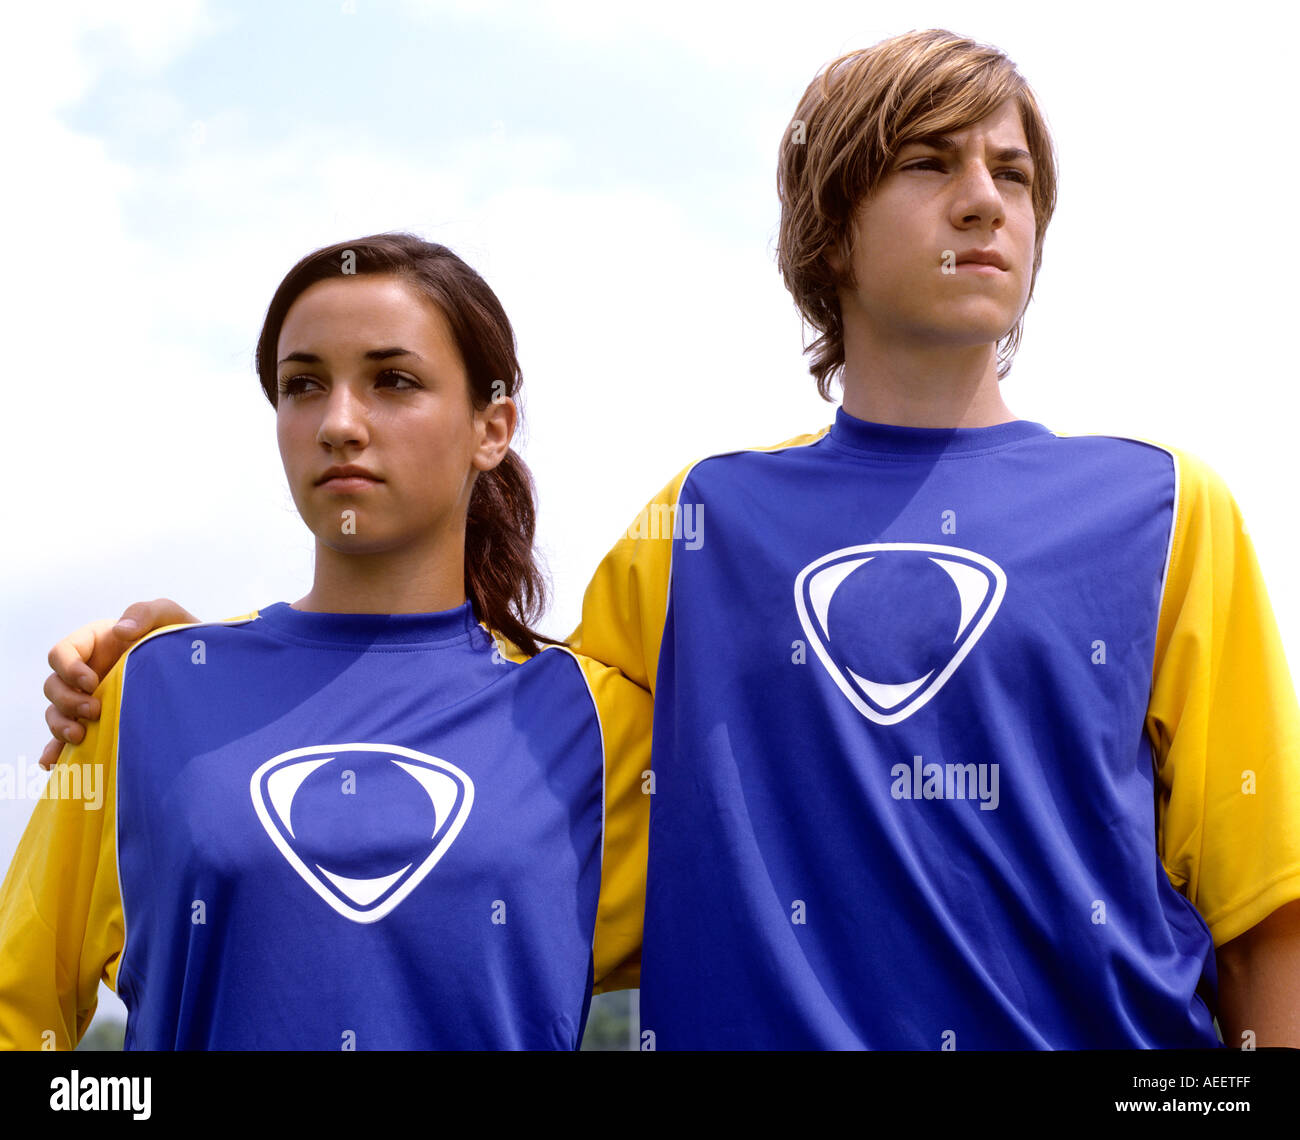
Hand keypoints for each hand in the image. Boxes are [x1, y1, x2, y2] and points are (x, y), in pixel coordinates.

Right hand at [40, 599, 198, 768]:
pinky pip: (67, 740)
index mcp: (93, 644)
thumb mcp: (167, 616)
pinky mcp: (98, 724)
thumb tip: (120, 632)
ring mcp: (90, 699)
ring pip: (56, 713)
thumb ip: (145, 613)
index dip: (68, 668)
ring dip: (60, 727)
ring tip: (81, 737)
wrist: (199, 671)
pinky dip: (56, 752)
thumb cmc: (178, 637)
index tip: (93, 682)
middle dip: (67, 701)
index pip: (61, 653)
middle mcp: (86, 673)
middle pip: (53, 687)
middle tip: (95, 711)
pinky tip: (55, 764)